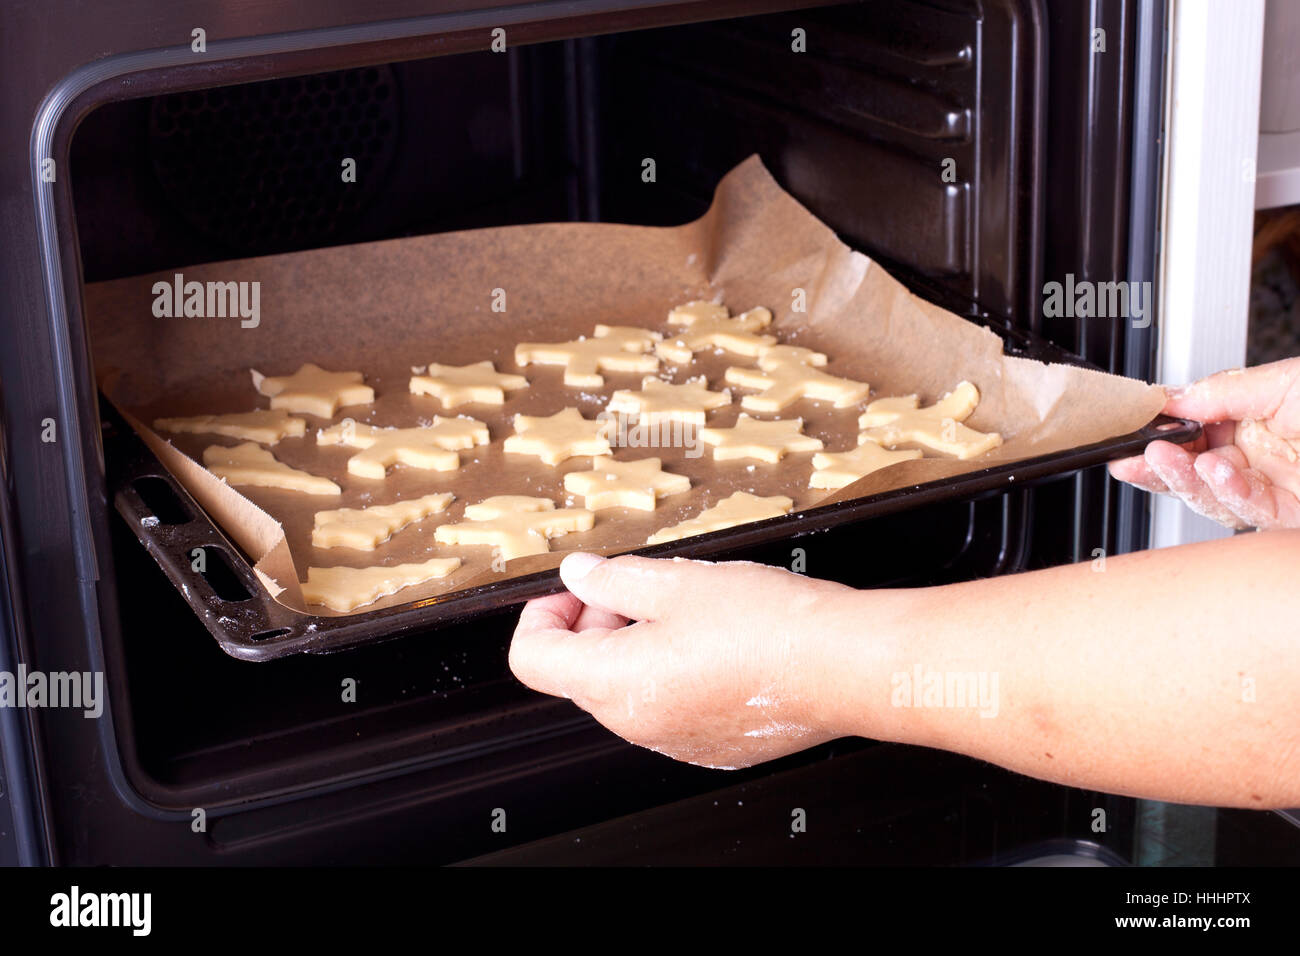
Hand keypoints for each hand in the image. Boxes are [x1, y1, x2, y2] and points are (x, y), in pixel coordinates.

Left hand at [509, 552, 861, 768]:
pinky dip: (674, 671)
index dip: (542, 615)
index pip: (532, 660)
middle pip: (580, 673)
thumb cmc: (767, 625)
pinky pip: (668, 706)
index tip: (575, 589)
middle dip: (596, 623)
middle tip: (640, 586)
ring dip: (636, 646)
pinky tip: (716, 640)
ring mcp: (674, 740)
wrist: (841, 665)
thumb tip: (579, 575)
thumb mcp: (676, 579)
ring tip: (688, 608)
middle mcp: (636, 723)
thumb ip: (614, 578)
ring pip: (627, 689)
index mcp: (613, 683)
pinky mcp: (710, 744)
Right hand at [1109, 357, 1299, 528]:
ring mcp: (1275, 488)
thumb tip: (1168, 396)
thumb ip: (1221, 390)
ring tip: (1164, 459)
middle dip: (1157, 469)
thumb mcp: (1281, 382)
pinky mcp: (1292, 514)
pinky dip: (1226, 493)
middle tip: (1129, 459)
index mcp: (1255, 421)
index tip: (1130, 433)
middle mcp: (1261, 459)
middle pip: (1193, 474)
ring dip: (1184, 481)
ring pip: (1213, 499)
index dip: (1158, 438)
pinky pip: (1249, 511)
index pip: (1192, 437)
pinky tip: (1214, 471)